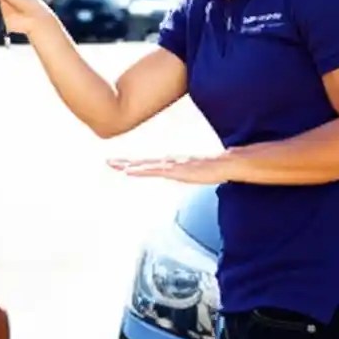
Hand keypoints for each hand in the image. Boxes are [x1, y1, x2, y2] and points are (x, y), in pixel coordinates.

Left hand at [108, 155, 233, 184]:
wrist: (229, 163)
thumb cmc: (218, 168)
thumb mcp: (203, 173)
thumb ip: (195, 173)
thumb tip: (194, 176)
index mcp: (175, 164)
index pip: (152, 163)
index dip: (137, 164)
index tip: (123, 164)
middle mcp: (171, 162)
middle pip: (144, 162)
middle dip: (126, 162)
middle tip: (108, 162)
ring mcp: (173, 165)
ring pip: (146, 165)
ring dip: (129, 166)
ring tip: (113, 165)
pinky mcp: (176, 170)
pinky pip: (154, 171)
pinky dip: (140, 170)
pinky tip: (129, 171)